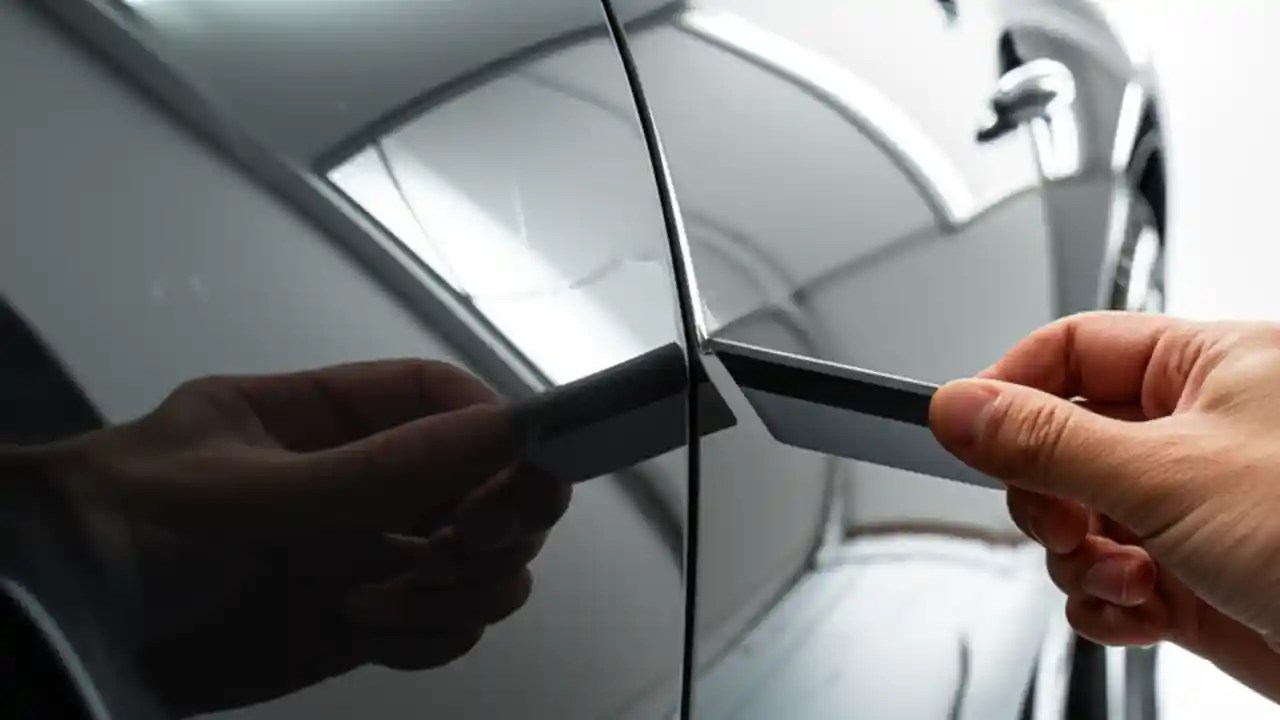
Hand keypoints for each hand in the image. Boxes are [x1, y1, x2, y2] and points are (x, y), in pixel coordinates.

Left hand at [34, 360, 570, 715]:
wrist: (60, 633)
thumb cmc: (120, 530)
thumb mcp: (248, 493)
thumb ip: (375, 471)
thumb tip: (499, 435)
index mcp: (325, 417)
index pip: (439, 399)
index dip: (493, 426)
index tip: (523, 464)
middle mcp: (358, 480)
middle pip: (484, 482)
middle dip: (502, 514)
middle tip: (472, 542)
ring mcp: (364, 552)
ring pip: (479, 561)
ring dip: (468, 584)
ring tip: (394, 599)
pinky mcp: (363, 623)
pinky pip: (444, 625)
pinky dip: (433, 634)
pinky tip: (369, 631)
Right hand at [929, 312, 1279, 701]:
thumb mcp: (1166, 476)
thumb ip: (1046, 441)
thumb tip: (956, 406)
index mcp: (1207, 370)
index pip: (1074, 349)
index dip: (1012, 386)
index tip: (968, 429)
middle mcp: (1199, 435)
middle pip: (1063, 442)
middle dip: (1047, 492)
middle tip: (1057, 518)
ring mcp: (1195, 511)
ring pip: (1081, 518)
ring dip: (1078, 556)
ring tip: (1114, 572)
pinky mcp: (1197, 580)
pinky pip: (1110, 579)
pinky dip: (1104, 601)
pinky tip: (1132, 608)